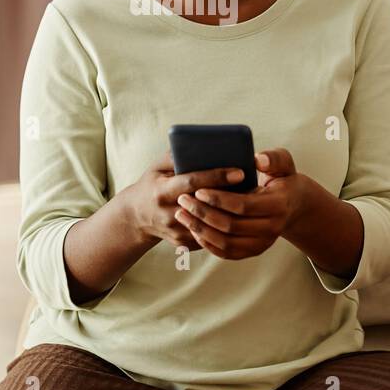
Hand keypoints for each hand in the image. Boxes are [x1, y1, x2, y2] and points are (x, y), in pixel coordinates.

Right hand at [120, 152, 247, 251]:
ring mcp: (175, 231)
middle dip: (229, 196)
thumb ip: (176, 156)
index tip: (239, 172)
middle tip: (253, 187)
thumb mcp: (157, 167)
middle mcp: (167, 213)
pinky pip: (208, 235)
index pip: (192, 182)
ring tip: (251, 200)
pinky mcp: (182, 243)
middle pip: (204, 205)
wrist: (136, 216)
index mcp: (161, 191)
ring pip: (210, 224)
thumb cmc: (152, 184)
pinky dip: (223, 226)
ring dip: (230, 213)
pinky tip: (239, 215)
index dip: (217, 177)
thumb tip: (201, 146)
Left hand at [174, 148, 307, 259]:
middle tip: (183, 200)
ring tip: (181, 214)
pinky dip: (208, 243)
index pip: (243, 205)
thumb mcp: (284, 163)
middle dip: (203, 213)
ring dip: (201, 229)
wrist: (294, 205)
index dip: (218, 199)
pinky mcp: (253, 251)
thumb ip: (274, 157)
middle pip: (231, 226)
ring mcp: (263, 243)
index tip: (198, 190)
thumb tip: (257, 160)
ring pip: (226, 242)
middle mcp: (272, 228)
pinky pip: (227, 252)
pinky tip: (193, 229)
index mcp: (278, 205)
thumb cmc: (282, 179)